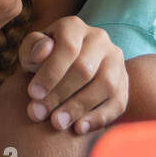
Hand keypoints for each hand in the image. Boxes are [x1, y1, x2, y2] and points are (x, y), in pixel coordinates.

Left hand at [18, 16, 127, 133]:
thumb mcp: (31, 52)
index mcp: (74, 27)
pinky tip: (79, 129)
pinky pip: (117, 103)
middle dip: (59, 94)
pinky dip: (98, 118)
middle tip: (38, 114)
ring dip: (78, 107)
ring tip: (56, 123)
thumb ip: (32, 49)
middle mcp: (99, 39)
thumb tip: (44, 50)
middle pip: (85, 68)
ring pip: (105, 84)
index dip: (50, 72)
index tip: (32, 94)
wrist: (66, 70)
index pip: (68, 48)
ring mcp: (115, 61)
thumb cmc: (43, 61)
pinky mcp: (124, 84)